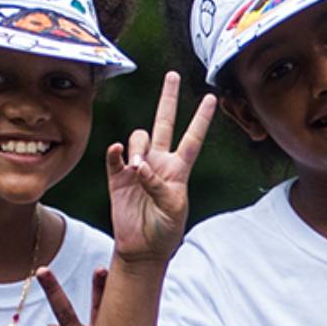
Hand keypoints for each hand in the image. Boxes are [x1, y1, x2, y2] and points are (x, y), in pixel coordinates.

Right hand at [106, 71, 215, 262]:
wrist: (142, 250)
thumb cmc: (165, 231)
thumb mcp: (173, 209)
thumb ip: (159, 184)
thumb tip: (140, 166)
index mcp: (179, 169)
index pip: (193, 137)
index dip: (202, 118)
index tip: (211, 97)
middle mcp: (159, 162)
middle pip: (164, 123)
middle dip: (168, 99)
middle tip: (172, 76)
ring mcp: (137, 168)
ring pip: (137, 138)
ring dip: (137, 148)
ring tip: (137, 169)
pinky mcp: (117, 177)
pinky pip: (114, 157)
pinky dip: (115, 152)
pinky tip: (118, 153)